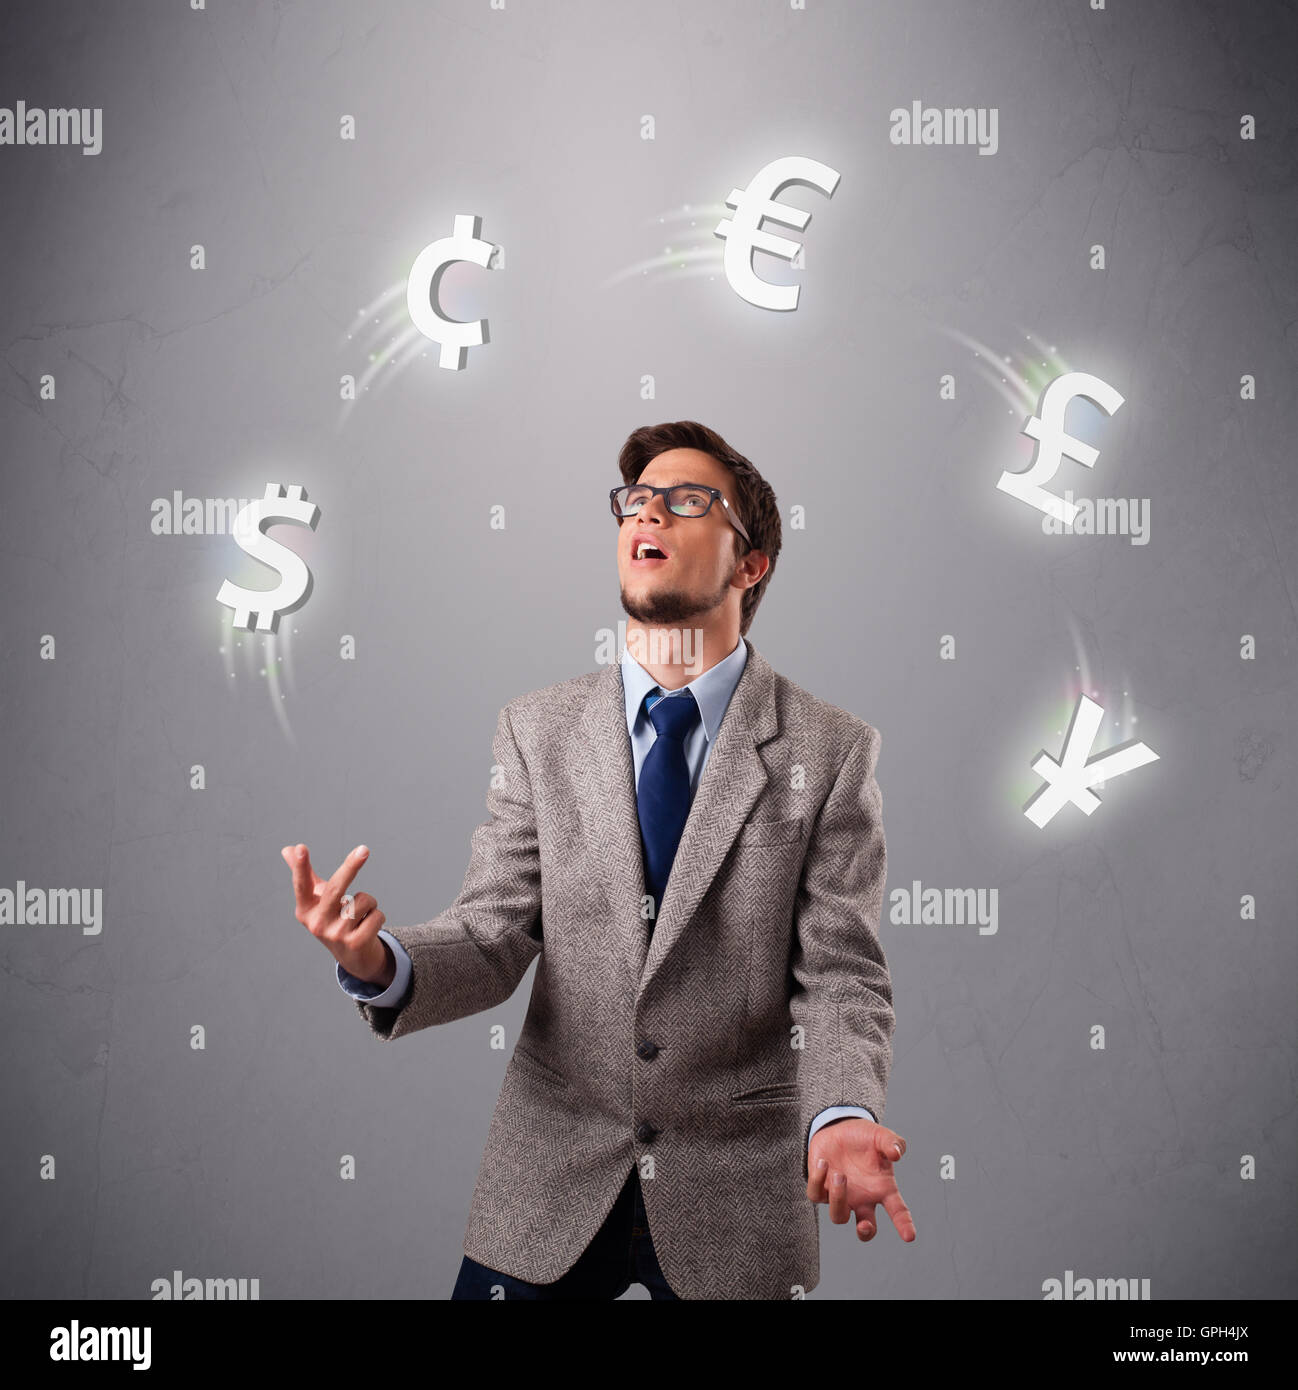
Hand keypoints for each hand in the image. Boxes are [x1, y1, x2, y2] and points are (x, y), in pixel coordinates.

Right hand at [282, 842, 393, 987]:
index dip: (300, 866)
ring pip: (364, 900)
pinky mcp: (355, 943)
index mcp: (305, 910)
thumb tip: (287, 849)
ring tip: (361, 915)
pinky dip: (378, 917)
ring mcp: (336, 935)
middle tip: (364, 849)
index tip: (300, 847)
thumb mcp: (316, 899)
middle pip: (336, 888)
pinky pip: (376, 915)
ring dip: (369, 902)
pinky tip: (368, 927)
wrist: (353, 956)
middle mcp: (317, 923)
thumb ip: (305, 875)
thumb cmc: (333, 919)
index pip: (302, 884)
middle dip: (351, 866)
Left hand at [806, 1117, 915, 1243]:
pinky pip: (816, 1196)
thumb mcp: (880, 1135)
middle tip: (864, 1224)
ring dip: (838, 1198)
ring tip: (839, 1174)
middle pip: (866, 1229)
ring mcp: (841, 1196)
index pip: (897, 1210)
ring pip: (839, 1216)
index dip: (904, 1224)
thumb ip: (892, 1142)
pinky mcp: (821, 1189)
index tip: (909, 1236)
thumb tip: (897, 1154)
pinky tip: (823, 1163)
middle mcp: (862, 1198)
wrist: (837, 1128)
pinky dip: (817, 1181)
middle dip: (865, 1232)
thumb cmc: (863, 1137)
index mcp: (882, 1188)